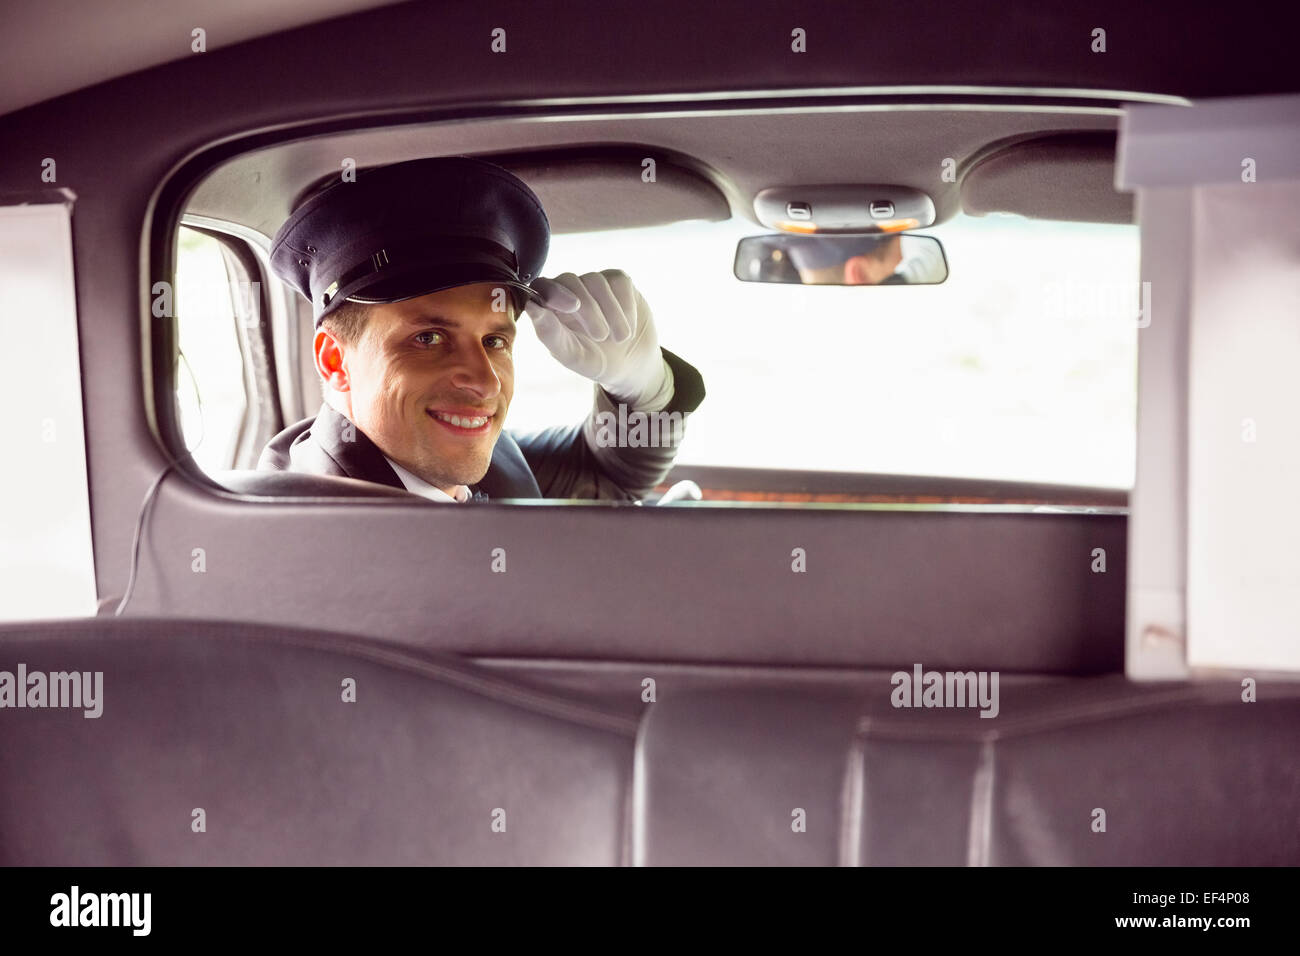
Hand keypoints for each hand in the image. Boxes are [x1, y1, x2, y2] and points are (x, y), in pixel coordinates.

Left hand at [524, 270, 667, 405]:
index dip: (553, 292)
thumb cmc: (594, 361)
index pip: (541, 286)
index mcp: (550, 307)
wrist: (632, 365)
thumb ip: (550, 333)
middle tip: (601, 336)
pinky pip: (619, 282)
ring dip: (611, 311)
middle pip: (570, 281)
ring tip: (620, 338)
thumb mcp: (572, 355)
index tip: (572, 307)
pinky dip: (625, 306)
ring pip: (596, 281)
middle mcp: (569, 290)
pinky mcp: (618, 281)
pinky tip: (629, 326)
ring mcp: (594, 283)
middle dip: (588, 308)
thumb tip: (532, 307)